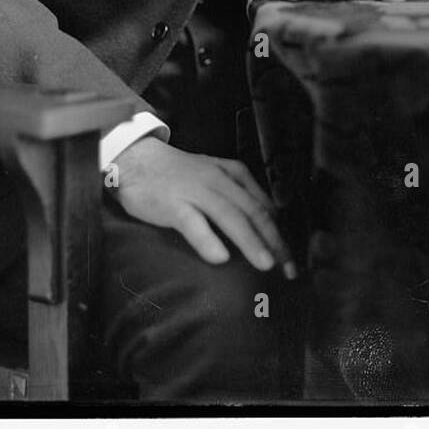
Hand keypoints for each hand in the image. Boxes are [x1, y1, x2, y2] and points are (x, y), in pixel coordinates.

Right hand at [112, 136, 296, 278]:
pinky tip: (220, 257)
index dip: (280, 236)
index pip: (264, 208)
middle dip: (274, 242)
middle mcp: (218, 180)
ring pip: (229, 216)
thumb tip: (268, 223)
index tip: (292, 262)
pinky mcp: (171, 203)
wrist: (136, 158)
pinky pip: (192, 223)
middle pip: (252, 212)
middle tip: (289, 270)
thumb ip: (240, 196)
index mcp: (233, 174)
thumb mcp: (216, 176)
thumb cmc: (179, 174)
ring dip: (250, 240)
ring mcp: (195, 191)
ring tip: (265, 263)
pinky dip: (208, 240)